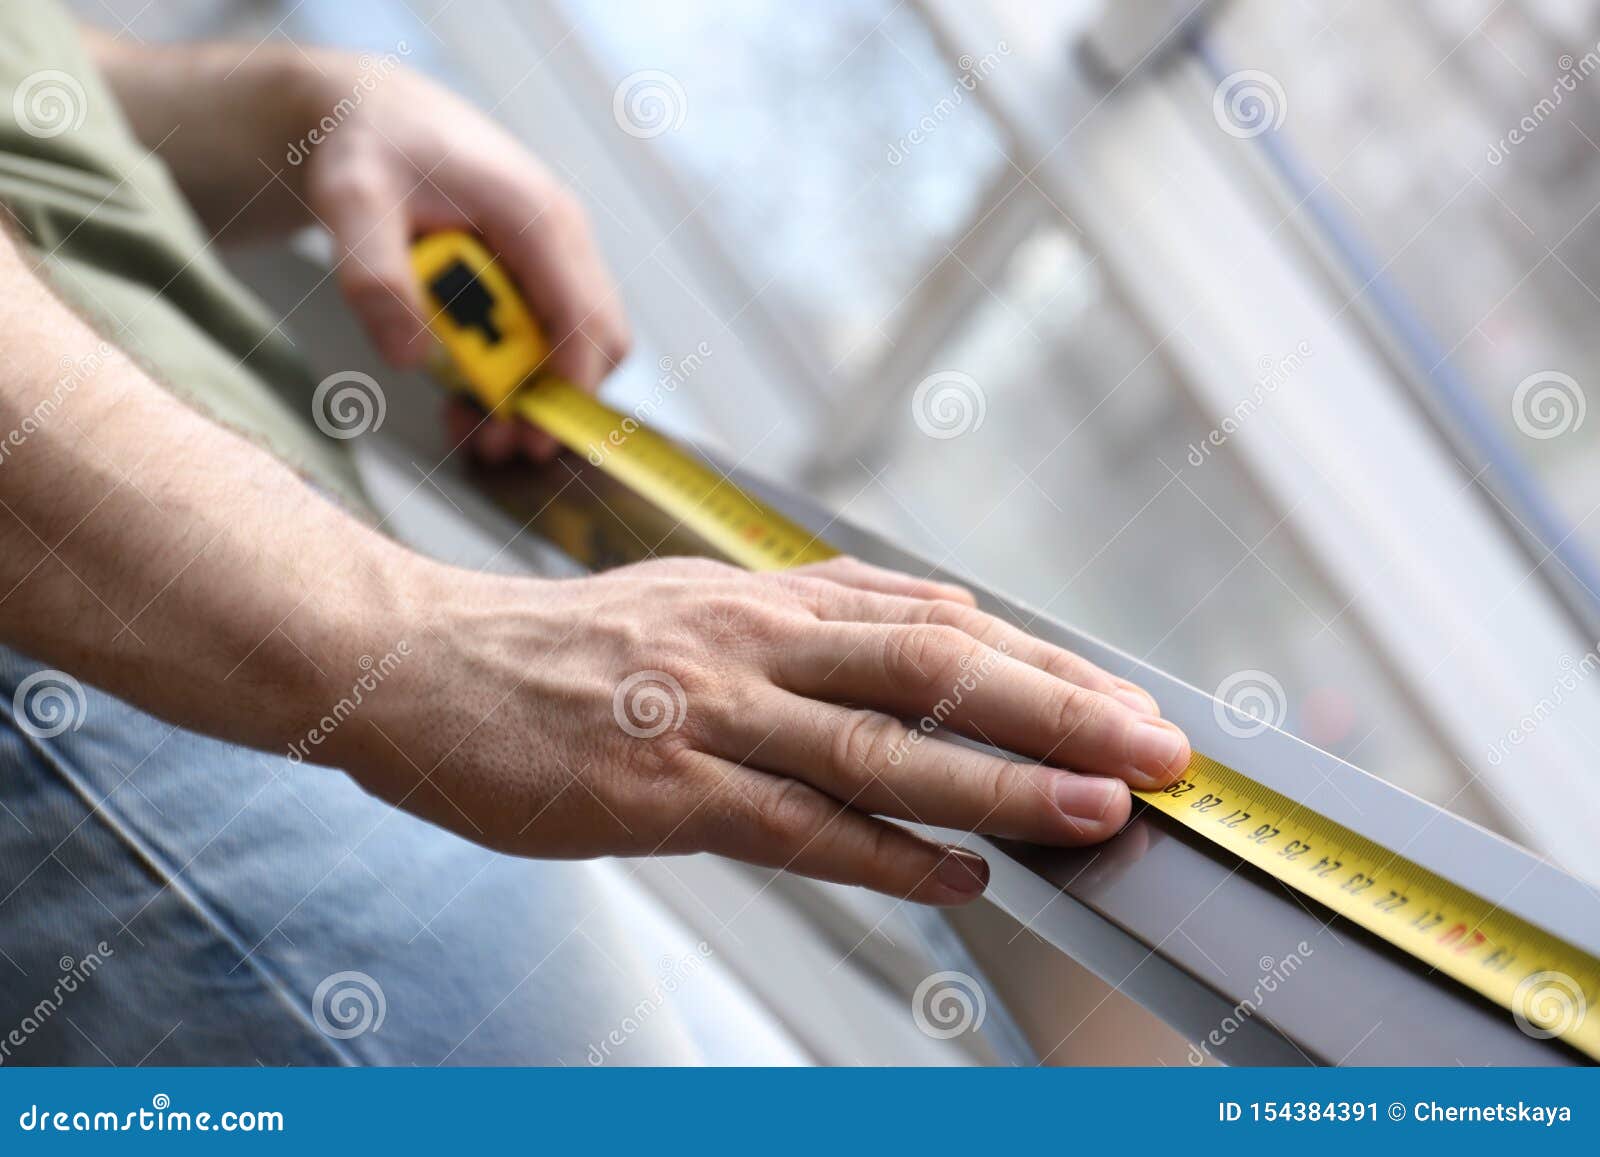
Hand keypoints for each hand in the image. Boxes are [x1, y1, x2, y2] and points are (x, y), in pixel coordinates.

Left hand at [300, 61, 628, 460]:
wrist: (365, 113)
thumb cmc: (367, 142)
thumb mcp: (351, 199)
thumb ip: (376, 276)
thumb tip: (412, 357)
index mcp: (537, 218)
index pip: (586, 317)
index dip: (571, 385)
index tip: (533, 436)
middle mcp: (559, 242)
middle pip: (594, 344)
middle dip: (550, 403)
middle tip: (491, 443)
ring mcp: (548, 261)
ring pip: (569, 350)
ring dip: (525, 397)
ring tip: (465, 423)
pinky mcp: (528, 278)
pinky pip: (539, 341)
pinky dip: (507, 377)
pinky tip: (459, 393)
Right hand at [347, 556, 1190, 905]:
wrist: (416, 664)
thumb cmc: (560, 649)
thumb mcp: (695, 604)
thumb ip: (809, 620)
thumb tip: (931, 625)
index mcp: (767, 598)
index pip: (936, 621)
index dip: (1042, 660)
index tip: (1126, 695)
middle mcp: (752, 642)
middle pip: (934, 668)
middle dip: (1059, 709)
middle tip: (1159, 748)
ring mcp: (706, 713)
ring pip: (878, 747)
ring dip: (997, 782)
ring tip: (1094, 810)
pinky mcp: (657, 788)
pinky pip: (791, 825)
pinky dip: (882, 853)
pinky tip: (957, 876)